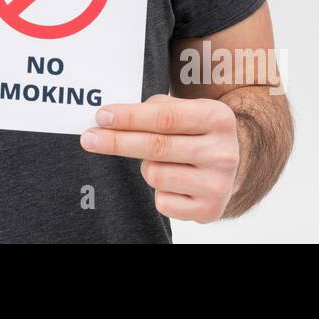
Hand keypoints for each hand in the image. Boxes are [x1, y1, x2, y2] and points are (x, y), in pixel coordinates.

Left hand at [80, 93, 239, 222]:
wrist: (230, 166)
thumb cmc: (196, 131)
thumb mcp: (186, 108)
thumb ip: (154, 109)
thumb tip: (111, 119)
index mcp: (218, 118)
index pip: (164, 117)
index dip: (129, 117)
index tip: (102, 116)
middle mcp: (223, 153)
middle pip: (155, 147)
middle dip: (116, 141)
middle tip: (89, 137)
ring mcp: (218, 184)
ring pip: (154, 175)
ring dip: (146, 166)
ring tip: (161, 161)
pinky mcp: (209, 210)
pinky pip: (162, 202)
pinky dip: (159, 191)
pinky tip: (173, 181)